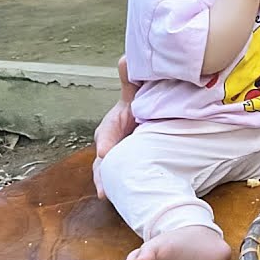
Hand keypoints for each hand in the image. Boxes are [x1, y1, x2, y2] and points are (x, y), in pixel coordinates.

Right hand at [93, 56, 138, 199]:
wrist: (156, 118)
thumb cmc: (143, 106)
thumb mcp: (137, 94)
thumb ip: (132, 80)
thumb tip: (125, 59)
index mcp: (114, 125)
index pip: (107, 134)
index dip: (106, 142)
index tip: (106, 152)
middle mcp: (113, 142)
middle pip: (105, 159)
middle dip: (102, 173)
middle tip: (103, 187)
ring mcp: (121, 156)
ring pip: (110, 172)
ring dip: (108, 184)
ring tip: (108, 196)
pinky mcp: (131, 167)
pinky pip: (124, 179)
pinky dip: (122, 188)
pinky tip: (123, 199)